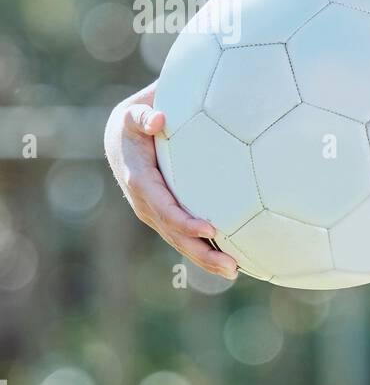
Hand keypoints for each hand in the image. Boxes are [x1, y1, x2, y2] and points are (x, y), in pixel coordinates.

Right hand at [103, 84, 238, 278]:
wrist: (121, 137)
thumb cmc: (135, 122)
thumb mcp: (133, 114)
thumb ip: (142, 116)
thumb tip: (159, 120)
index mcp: (140, 181)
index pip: (164, 207)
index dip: (184, 222)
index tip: (209, 231)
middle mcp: (145, 203)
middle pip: (174, 234)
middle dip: (202, 252)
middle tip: (231, 266)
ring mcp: (154, 213)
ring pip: (179, 241)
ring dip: (205, 259)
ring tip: (233, 270)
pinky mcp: (164, 216)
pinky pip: (182, 237)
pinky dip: (202, 251)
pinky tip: (225, 261)